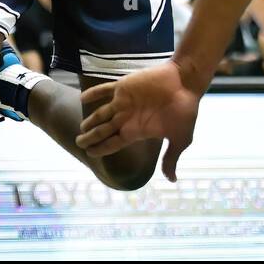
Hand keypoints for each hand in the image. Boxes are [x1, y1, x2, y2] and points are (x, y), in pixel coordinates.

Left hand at [76, 61, 200, 179]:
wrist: (185, 84)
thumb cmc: (184, 111)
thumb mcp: (180, 139)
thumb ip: (170, 158)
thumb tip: (171, 180)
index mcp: (137, 131)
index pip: (113, 143)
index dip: (101, 149)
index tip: (89, 154)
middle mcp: (127, 118)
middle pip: (103, 130)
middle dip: (90, 137)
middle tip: (78, 143)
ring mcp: (123, 102)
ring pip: (101, 113)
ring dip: (90, 120)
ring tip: (80, 128)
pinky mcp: (124, 86)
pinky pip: (104, 90)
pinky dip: (93, 93)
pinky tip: (82, 98)